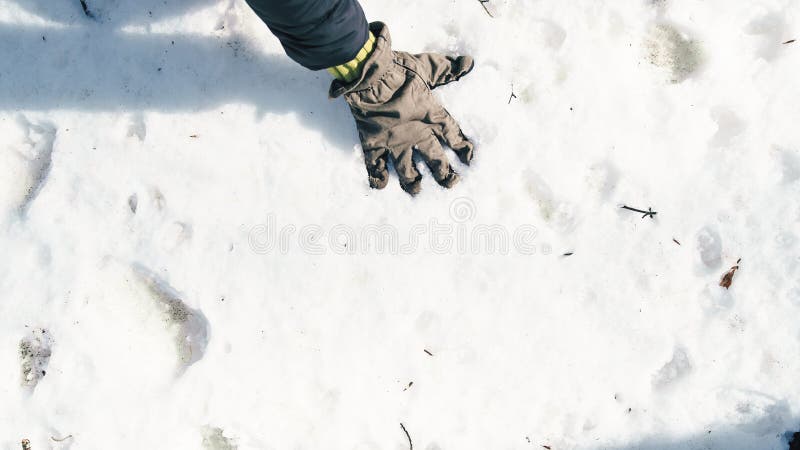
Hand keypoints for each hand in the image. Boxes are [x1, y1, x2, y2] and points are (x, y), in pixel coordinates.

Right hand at [330, 22, 474, 194]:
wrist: (371, 75)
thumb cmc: (400, 70)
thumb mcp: (428, 66)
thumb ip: (448, 69)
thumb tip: (469, 62)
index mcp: (432, 116)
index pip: (454, 136)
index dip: (464, 148)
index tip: (469, 158)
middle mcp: (417, 133)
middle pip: (435, 159)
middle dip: (444, 173)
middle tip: (450, 183)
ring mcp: (395, 141)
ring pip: (407, 169)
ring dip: (413, 181)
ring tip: (417, 190)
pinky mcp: (374, 143)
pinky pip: (375, 165)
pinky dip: (377, 177)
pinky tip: (381, 185)